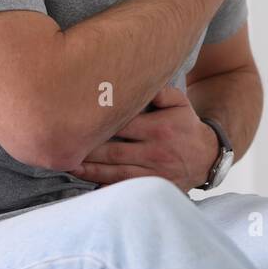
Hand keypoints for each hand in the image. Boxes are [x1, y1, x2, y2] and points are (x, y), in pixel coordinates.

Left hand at [68, 86, 217, 191]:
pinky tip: (85, 182)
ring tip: (66, 163)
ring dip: (88, 169)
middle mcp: (155, 151)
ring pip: (114, 172)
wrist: (206, 158)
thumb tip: (139, 79)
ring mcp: (152, 173)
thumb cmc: (185, 127)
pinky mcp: (150, 187)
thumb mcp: (179, 103)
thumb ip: (160, 91)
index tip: (76, 118)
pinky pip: (122, 189)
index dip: (99, 122)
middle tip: (61, 143)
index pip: (123, 124)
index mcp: (159, 128)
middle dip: (86, 148)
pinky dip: (103, 187)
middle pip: (112, 150)